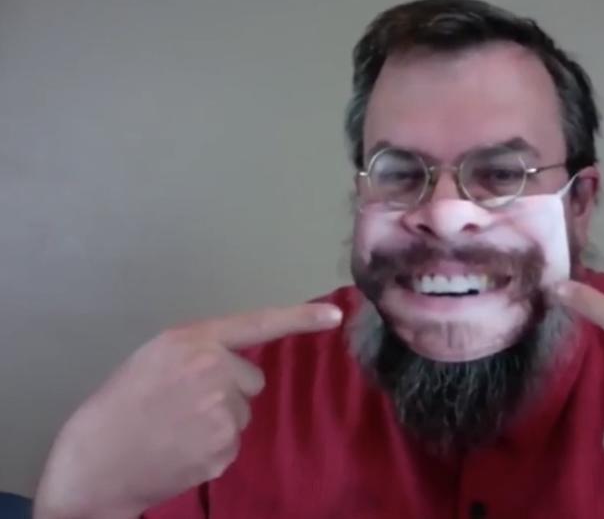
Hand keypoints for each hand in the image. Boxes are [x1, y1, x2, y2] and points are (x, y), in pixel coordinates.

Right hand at [34, 303, 342, 518]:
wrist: (94, 462)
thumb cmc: (120, 404)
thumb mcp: (156, 358)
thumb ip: (202, 352)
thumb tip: (240, 365)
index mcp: (192, 341)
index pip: (257, 324)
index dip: (301, 317)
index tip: (337, 314)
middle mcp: (213, 370)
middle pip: (251, 379)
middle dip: (228, 390)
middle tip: (183, 405)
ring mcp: (221, 411)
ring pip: (242, 413)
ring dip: (219, 421)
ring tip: (176, 428)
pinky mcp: (223, 447)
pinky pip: (233, 443)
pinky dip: (213, 448)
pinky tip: (181, 449)